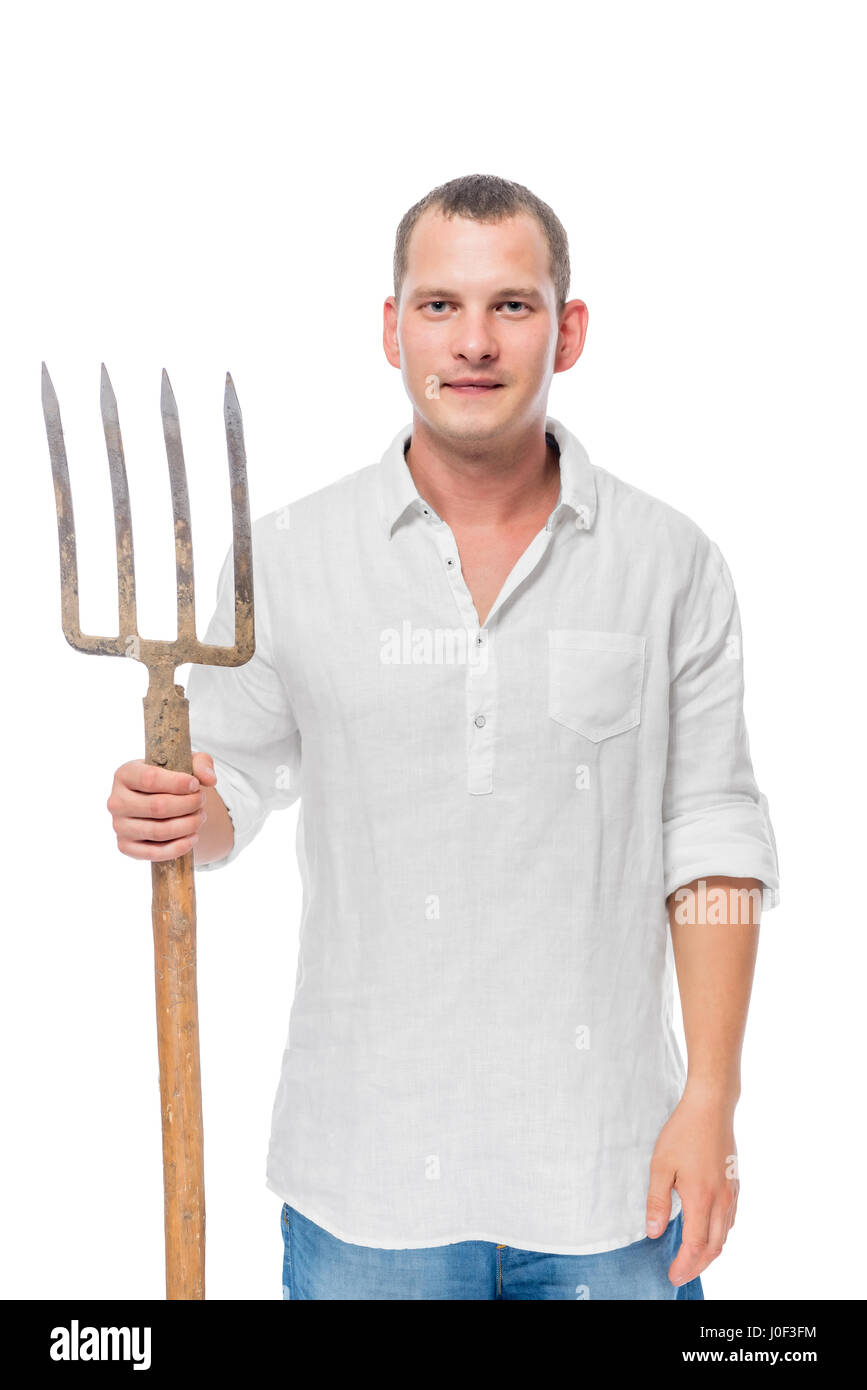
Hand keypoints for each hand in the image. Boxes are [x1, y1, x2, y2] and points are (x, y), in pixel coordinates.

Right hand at [107, 751, 217, 860]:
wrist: (160, 802)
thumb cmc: (171, 780)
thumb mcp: (186, 763)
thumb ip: (202, 763)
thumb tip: (210, 779)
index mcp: (125, 774)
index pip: (149, 778)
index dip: (177, 783)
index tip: (196, 785)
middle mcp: (116, 801)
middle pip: (157, 806)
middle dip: (188, 805)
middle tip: (201, 801)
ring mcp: (118, 826)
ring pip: (158, 831)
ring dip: (187, 825)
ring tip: (200, 817)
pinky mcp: (125, 846)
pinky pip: (153, 853)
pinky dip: (178, 848)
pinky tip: (193, 837)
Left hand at [645, 1085, 738, 1286]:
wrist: (711, 1107)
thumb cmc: (682, 1133)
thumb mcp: (660, 1165)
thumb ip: (657, 1201)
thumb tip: (653, 1233)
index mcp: (701, 1199)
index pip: (695, 1246)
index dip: (684, 1265)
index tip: (672, 1276)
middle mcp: (721, 1201)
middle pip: (714, 1248)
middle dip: (697, 1266)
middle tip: (680, 1274)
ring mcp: (731, 1193)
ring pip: (725, 1235)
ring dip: (710, 1253)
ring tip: (692, 1259)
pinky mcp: (735, 1183)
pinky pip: (731, 1220)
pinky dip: (720, 1235)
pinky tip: (710, 1232)